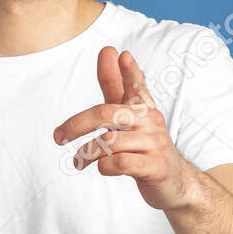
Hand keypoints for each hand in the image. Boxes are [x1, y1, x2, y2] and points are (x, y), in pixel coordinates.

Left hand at [52, 46, 194, 210]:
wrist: (174, 182)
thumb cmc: (144, 145)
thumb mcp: (130, 116)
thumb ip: (117, 87)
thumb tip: (112, 51)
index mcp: (143, 106)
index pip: (135, 83)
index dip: (126, 70)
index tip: (117, 53)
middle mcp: (152, 120)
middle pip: (107, 113)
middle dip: (77, 125)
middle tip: (58, 137)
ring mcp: (155, 143)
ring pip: (109, 142)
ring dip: (87, 153)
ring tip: (79, 162)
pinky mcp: (155, 166)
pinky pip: (120, 163)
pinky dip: (104, 167)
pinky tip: (103, 168)